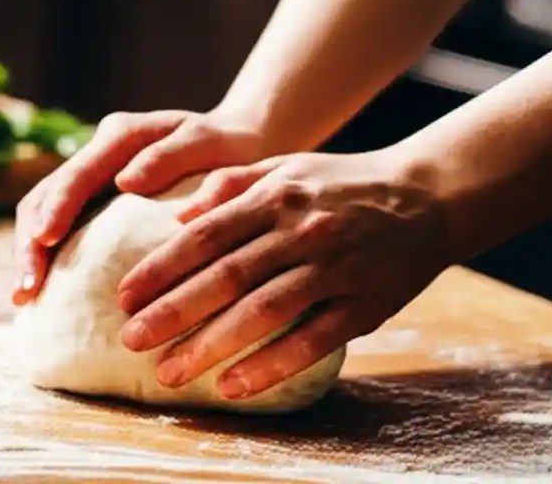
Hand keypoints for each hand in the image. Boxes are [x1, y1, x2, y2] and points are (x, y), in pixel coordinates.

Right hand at [12, 108, 273, 304]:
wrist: (240, 146)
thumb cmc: (230, 147)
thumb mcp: (211, 141)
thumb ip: (172, 155)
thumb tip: (126, 181)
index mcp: (121, 135)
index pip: (77, 173)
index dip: (57, 207)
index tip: (46, 240)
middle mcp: (98, 155)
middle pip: (45, 196)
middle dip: (30, 242)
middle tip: (26, 288)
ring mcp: (94, 180)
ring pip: (44, 213)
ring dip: (31, 254)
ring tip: (25, 298)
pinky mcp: (96, 204)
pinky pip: (62, 229)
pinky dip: (48, 259)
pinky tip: (43, 295)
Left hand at [116, 149, 449, 399]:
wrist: (428, 195)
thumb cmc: (342, 184)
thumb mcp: (286, 166)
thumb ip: (231, 185)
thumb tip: (177, 215)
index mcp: (275, 195)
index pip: (206, 235)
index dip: (161, 267)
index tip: (123, 295)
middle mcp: (301, 231)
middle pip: (227, 276)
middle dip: (173, 311)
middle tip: (129, 340)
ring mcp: (334, 269)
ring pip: (264, 312)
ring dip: (212, 345)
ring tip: (169, 372)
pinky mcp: (364, 305)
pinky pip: (313, 341)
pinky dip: (272, 365)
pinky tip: (233, 386)